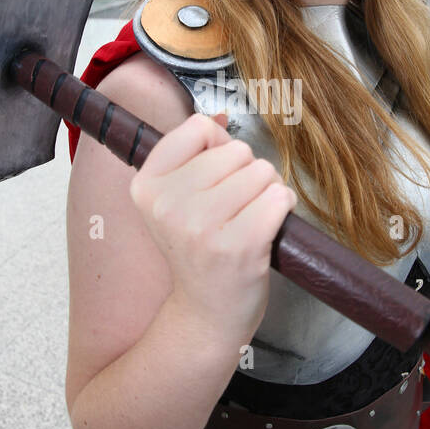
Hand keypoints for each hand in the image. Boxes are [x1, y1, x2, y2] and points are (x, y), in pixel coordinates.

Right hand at [129, 111, 296, 340]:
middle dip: (246, 173)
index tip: (212, 179)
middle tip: (234, 210)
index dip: (217, 148)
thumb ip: (192, 155)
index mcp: (146, 186)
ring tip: (249, 220)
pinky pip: (280, 197)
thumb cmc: (198, 251)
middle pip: (236, 150)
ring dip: (267, 191)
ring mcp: (202, 227)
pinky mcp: (239, 246)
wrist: (206, 313)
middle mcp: (168, 204)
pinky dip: (283, 208)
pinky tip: (266, 229)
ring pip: (262, 171)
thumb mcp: (174, 201)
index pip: (199, 128)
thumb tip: (219, 115)